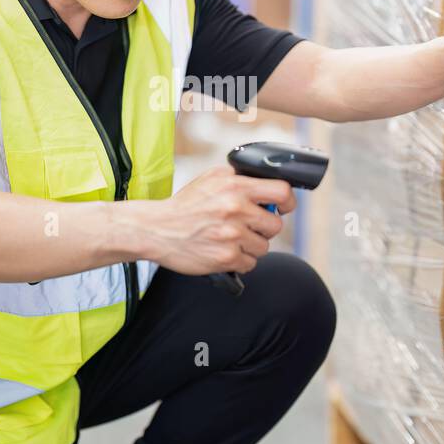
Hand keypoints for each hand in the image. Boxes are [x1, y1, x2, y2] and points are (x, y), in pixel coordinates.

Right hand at [140, 166, 295, 275]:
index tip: (283, 207)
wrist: (156, 229)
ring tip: (230, 239)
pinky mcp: (226, 257)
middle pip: (275, 225)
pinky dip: (239, 261)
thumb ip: (239, 179)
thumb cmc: (185, 205)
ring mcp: (232, 235)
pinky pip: (250, 263)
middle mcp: (236, 209)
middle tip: (247, 226)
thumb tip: (267, 186)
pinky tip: (223, 251)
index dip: (287, 202)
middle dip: (264, 228)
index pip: (282, 191)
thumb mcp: (211, 179)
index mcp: (235, 186)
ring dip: (250, 246)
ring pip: (263, 247)